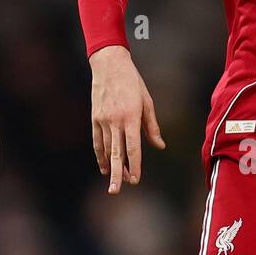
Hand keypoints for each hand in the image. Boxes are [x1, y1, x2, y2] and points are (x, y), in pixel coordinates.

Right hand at [89, 45, 164, 193]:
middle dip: (118, 173)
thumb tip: (160, 146)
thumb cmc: (133, 82)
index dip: (134, 165)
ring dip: (111, 167)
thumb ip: (152, 127)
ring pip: (106, 149)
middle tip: (117, 190)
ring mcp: (103, 120)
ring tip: (114, 183)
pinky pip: (97, 141)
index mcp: (131, 116)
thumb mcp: (147, 102)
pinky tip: (104, 167)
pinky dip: (100, 155)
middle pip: (116, 152)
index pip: (133, 147)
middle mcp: (116, 120)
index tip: (135, 179)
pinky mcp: (95, 118)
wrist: (109, 64)